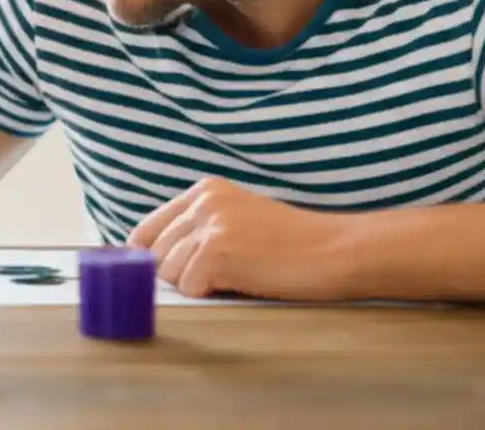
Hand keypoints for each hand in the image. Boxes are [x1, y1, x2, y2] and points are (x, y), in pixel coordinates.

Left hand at [127, 177, 352, 300]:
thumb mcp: (238, 220)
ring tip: (236, 277)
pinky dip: (212, 294)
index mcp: (204, 190)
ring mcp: (209, 225)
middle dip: (178, 274)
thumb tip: (151, 262)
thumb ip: (197, 230)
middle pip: (154, 255)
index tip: (162, 276)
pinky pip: (190, 288)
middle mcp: (202, 202)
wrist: (337, 250)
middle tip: (219, 277)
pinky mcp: (217, 251)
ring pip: (169, 273)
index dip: (150, 259)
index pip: (146, 230)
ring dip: (197, 285)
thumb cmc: (292, 244)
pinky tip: (243, 282)